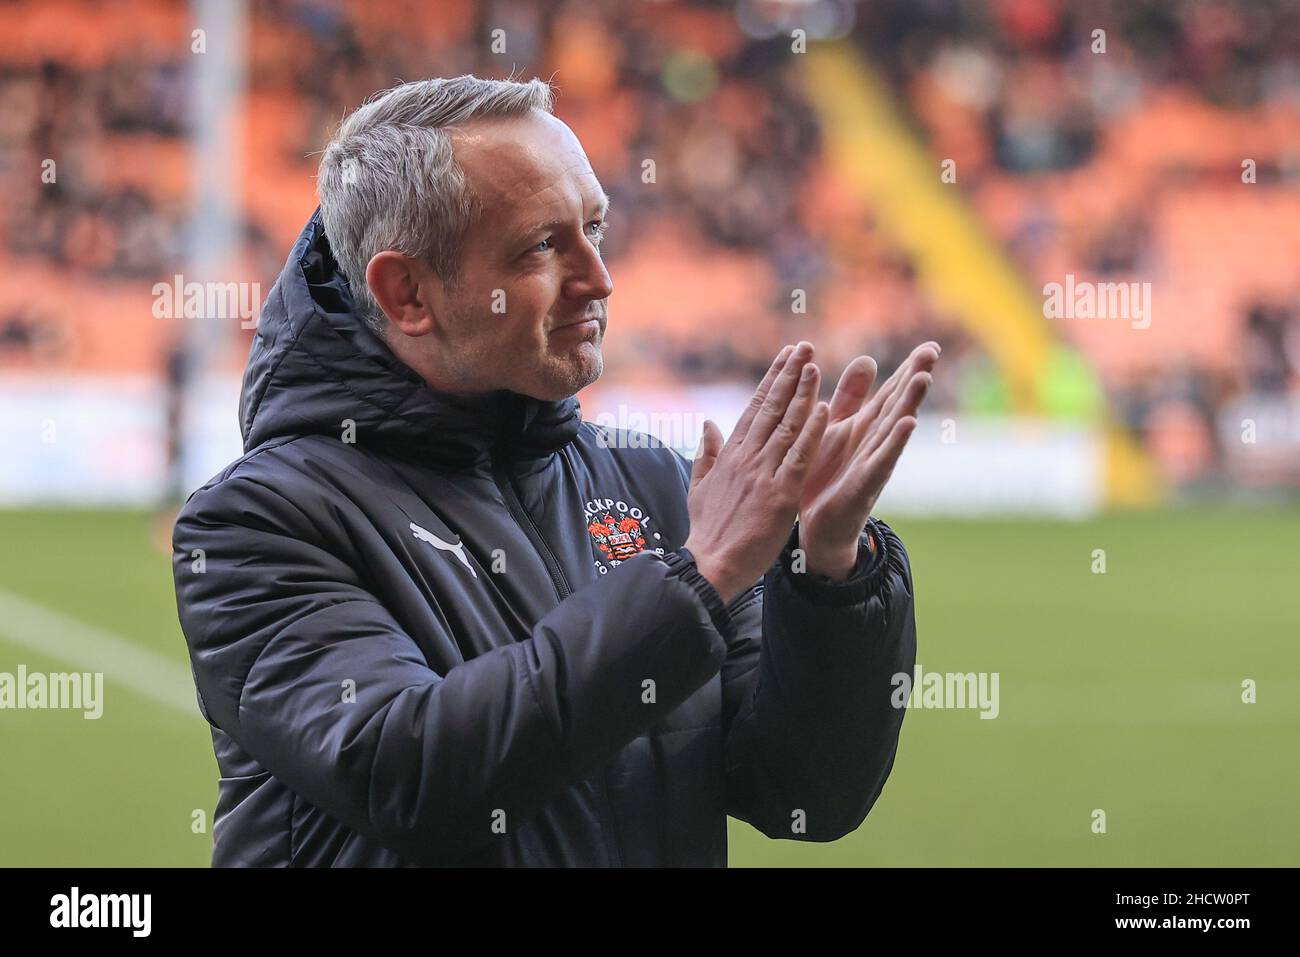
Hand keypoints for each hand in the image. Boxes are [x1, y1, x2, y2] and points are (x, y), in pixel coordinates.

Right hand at [683, 342, 829, 603]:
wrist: (711, 564)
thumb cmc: (707, 531)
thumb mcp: (700, 487)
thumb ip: (706, 454)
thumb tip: (707, 424)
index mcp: (730, 455)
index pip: (754, 409)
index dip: (772, 380)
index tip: (785, 357)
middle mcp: (747, 458)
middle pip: (771, 408)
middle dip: (789, 375)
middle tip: (804, 347)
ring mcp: (764, 474)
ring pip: (787, 425)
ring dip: (802, 393)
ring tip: (814, 365)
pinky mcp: (780, 494)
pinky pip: (800, 457)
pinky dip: (813, 431)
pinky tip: (824, 408)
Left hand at [797, 341, 939, 578]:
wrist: (817, 531)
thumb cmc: (827, 479)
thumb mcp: (836, 431)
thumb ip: (851, 398)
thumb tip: (869, 359)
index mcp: (865, 427)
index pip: (891, 393)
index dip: (908, 370)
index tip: (931, 346)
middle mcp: (875, 443)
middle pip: (898, 405)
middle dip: (914, 378)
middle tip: (932, 351)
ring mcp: (872, 464)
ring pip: (894, 429)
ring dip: (910, 404)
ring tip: (923, 378)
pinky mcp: (863, 486)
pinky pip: (881, 461)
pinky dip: (894, 443)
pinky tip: (907, 424)